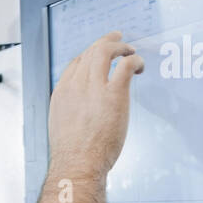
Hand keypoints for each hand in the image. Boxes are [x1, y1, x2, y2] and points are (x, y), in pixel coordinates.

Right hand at [47, 30, 144, 179]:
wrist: (77, 164)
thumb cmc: (73, 155)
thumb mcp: (62, 127)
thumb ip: (71, 113)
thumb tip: (81, 114)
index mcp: (62, 93)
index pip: (75, 63)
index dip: (89, 55)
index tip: (99, 57)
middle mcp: (76, 85)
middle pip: (90, 51)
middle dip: (106, 41)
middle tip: (118, 38)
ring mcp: (94, 88)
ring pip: (106, 51)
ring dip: (121, 47)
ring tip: (132, 51)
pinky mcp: (114, 93)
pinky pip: (126, 65)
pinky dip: (135, 60)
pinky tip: (140, 67)